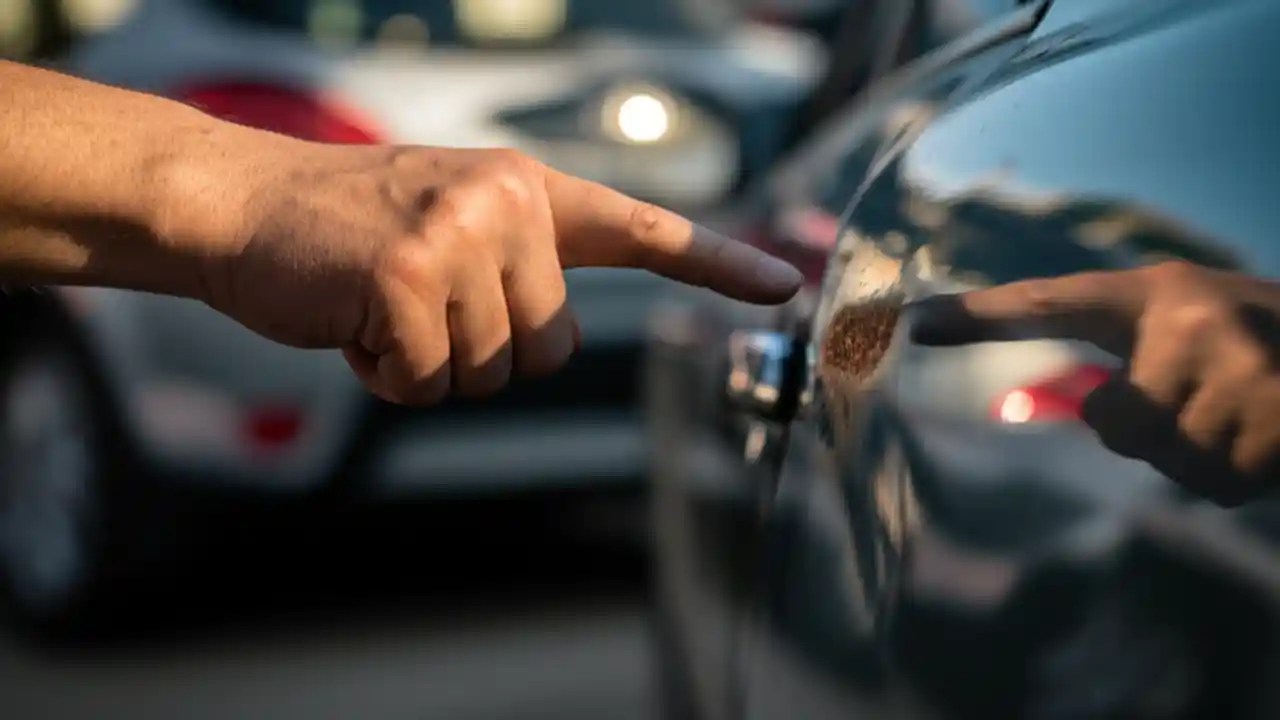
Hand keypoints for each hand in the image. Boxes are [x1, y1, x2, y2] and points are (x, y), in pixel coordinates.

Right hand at [196, 142, 801, 404]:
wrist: (246, 206)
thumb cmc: (352, 232)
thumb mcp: (452, 227)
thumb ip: (520, 270)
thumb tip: (559, 343)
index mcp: (527, 190)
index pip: (639, 227)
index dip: (715, 261)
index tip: (784, 284)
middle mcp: (506, 201)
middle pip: (553, 348)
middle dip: (486, 352)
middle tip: (421, 306)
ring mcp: (458, 233)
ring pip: (491, 373)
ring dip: (430, 364)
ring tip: (379, 305)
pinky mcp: (407, 276)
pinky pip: (428, 381)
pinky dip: (383, 374)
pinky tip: (349, 321)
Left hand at [911, 262, 1279, 505]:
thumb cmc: (1263, 353)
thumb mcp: (1193, 340)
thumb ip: (1130, 372)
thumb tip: (1090, 417)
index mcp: (1155, 293)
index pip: (1050, 303)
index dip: (982, 315)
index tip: (915, 323)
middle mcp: (1187, 315)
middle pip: (1117, 426)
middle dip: (1155, 435)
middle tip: (1208, 406)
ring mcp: (1235, 360)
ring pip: (1170, 460)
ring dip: (1206, 458)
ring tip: (1249, 417)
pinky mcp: (1275, 410)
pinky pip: (1219, 483)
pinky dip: (1244, 475)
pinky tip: (1272, 437)